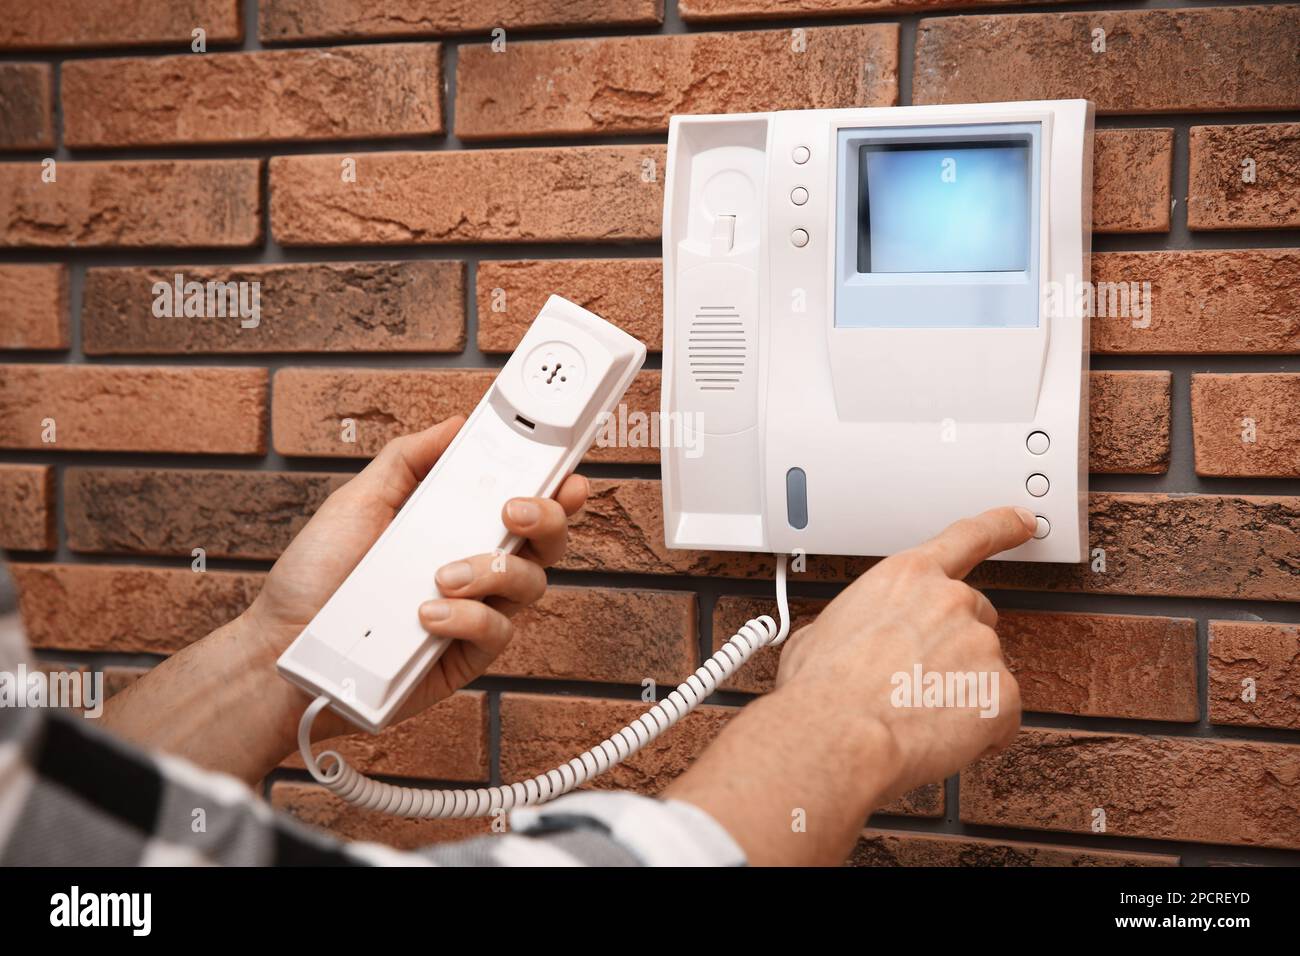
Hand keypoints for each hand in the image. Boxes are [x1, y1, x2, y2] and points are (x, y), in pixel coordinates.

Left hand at [246, 416, 588, 737]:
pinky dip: (468, 617)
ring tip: (445, 573)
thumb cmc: (317, 577)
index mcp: (459, 526)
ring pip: (531, 584)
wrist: (285, 645)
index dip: (556, 486)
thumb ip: (409, 460)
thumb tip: (456, 423)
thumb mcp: (359, 501)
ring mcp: (477, 612)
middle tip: (514, 510)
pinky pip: (497, 632)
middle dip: (547, 518)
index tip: (565, 470)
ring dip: (495, 570)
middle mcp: (478, 568)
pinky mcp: (466, 657)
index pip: (526, 502)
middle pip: (547, 541)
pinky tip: (429, 612)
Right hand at [773, 506, 1034, 801]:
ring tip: (915, 714)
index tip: (1022, 522)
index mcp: (906, 576)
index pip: (968, 537)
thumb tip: (849, 640)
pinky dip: (980, 730)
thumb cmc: (822, 688)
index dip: (1002, 526)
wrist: (837, 735)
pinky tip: (939, 737)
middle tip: (916, 679)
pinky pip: (1000, 714)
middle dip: (955, 646)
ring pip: (984, 669)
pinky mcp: (1001, 693)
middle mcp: (950, 601)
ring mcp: (981, 645)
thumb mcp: (821, 630)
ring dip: (961, 691)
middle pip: (976, 616)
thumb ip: (857, 621)